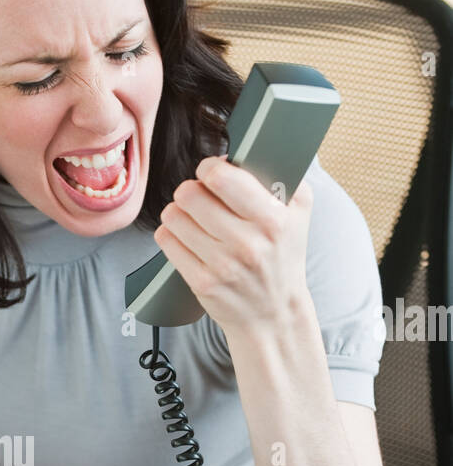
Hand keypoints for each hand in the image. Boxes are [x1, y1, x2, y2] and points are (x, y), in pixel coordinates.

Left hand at [152, 154, 313, 336]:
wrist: (274, 314)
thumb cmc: (283, 257)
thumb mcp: (298, 213)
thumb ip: (281, 175)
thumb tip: (246, 150)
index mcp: (273, 219)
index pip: (221, 178)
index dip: (208, 168)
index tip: (211, 173)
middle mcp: (247, 243)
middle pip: (190, 194)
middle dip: (190, 190)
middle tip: (198, 196)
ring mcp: (222, 265)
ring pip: (173, 216)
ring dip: (177, 212)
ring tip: (191, 218)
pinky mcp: (202, 282)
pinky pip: (167, 241)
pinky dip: (170, 234)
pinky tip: (184, 237)